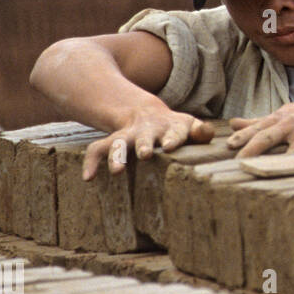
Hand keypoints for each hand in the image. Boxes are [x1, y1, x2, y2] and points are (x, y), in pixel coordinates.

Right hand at [82, 107, 215, 179]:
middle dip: (144, 145)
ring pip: (118, 143)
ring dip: (118, 156)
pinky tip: (88, 178)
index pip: (175, 132)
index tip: (168, 146)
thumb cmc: (177, 129)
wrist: (148, 115)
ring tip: (117, 171)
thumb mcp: (190, 126)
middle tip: (145, 154)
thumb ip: (200, 131)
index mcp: (171, 127)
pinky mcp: (114, 142)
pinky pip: (97, 149)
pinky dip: (91, 162)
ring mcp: (129, 136)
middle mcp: (148, 131)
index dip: (172, 138)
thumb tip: (205, 132)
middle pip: (144, 137)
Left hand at [227, 91, 293, 156]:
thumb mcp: (286, 114)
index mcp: (281, 118)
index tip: (228, 147)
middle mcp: (293, 122)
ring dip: (283, 161)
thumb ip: (259, 121)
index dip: (243, 137)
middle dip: (254, 149)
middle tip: (240, 162)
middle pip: (270, 136)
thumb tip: (232, 122)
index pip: (258, 128)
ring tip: (269, 174)